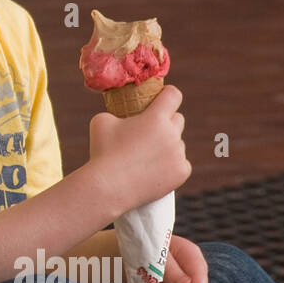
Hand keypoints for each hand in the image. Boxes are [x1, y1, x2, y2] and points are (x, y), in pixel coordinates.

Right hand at [88, 84, 190, 213]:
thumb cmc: (102, 152)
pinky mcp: (181, 173)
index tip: (161, 98)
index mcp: (156, 118)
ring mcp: (178, 155)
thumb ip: (117, 114)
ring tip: (145, 157)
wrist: (108, 187)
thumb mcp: (102, 121)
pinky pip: (181, 163)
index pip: (173, 95)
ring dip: (167, 145)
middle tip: (148, 131)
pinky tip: (153, 170)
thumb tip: (120, 117)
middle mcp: (172, 134)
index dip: (167, 94)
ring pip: (178, 144)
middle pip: (178, 119)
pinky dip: (170, 166)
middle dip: (166, 121)